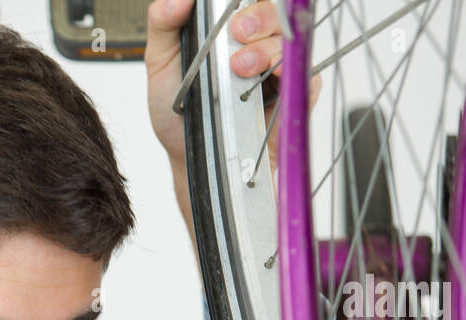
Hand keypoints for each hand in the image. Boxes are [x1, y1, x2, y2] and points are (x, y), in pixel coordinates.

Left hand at [147, 0, 321, 174]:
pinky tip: (274, 76)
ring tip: (241, 67)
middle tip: (238, 32)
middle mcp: (255, 42)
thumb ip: (163, 25)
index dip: (241, 0)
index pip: (245, 0)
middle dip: (258, 16)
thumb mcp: (160, 64)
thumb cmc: (179, 112)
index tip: (227, 11)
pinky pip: (305, 72)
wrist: (190, 156)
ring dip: (266, 49)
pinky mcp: (292, 91)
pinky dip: (291, 70)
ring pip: (289, 39)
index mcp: (226, 29)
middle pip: (273, 10)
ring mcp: (276, 65)